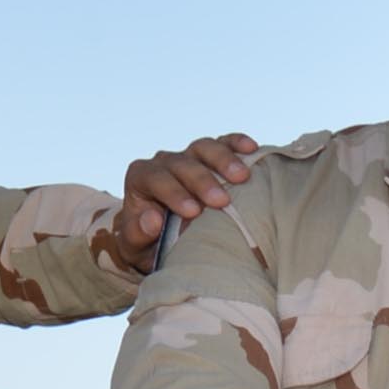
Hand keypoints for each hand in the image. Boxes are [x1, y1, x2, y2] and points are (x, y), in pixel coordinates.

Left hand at [103, 132, 260, 273]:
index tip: (193, 212)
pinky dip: (236, 144)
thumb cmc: (149, 243)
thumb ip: (139, 233)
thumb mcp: (137, 245)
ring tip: (242, 177)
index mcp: (141, 178)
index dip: (173, 192)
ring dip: (223, 160)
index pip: (154, 179)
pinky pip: (223, 143)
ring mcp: (188, 156)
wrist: (163, 237)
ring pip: (203, 148)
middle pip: (182, 163)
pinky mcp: (210, 157)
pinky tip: (252, 149)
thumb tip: (152, 218)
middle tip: (222, 201)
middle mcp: (164, 163)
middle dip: (202, 181)